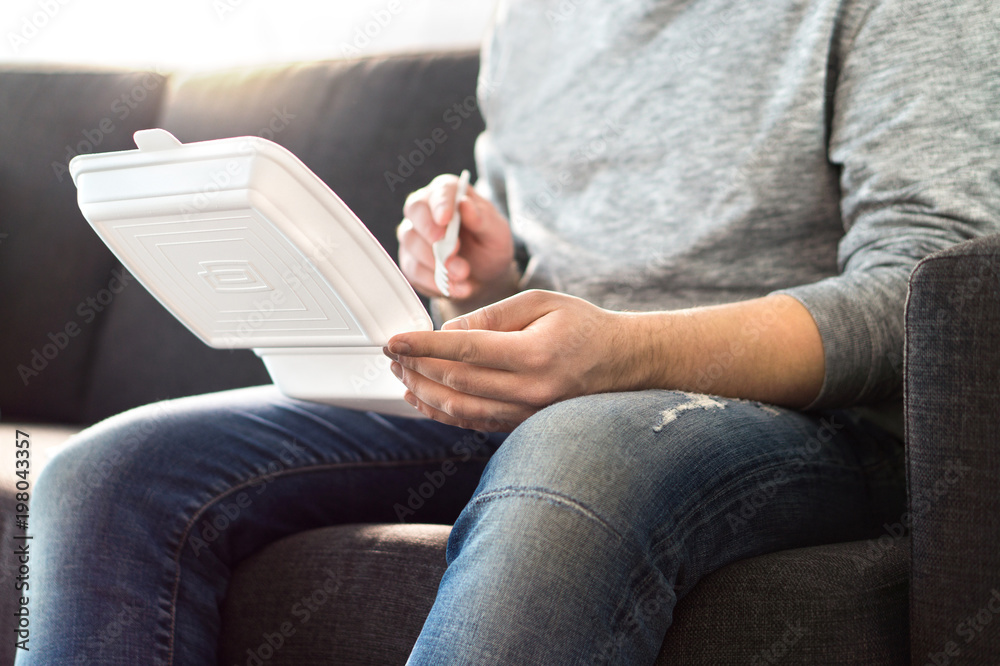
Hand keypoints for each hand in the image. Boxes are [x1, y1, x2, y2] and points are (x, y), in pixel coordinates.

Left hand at [384, 290, 639, 430]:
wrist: (623, 362)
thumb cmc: (583, 326)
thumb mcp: (541, 302)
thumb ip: (493, 315)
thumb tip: (447, 332)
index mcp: (534, 354)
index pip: (464, 351)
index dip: (423, 346)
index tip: (395, 340)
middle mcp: (530, 389)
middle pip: (456, 382)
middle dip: (416, 368)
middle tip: (393, 356)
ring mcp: (526, 412)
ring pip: (460, 409)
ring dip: (423, 393)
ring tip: (401, 376)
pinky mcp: (523, 424)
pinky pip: (474, 422)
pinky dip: (443, 412)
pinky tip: (423, 399)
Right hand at [397, 173, 515, 301]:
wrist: (484, 277)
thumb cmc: (490, 246)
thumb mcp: (497, 233)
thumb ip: (483, 219)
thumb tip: (465, 204)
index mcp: (451, 194)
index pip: (441, 190)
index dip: (441, 203)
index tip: (445, 219)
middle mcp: (427, 210)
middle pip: (415, 210)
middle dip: (431, 232)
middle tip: (452, 250)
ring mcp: (415, 235)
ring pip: (412, 242)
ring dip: (437, 261)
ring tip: (463, 274)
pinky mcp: (411, 261)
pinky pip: (413, 269)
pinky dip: (434, 281)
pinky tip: (455, 287)